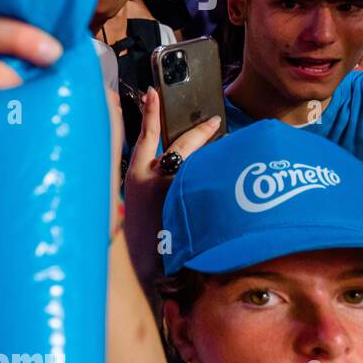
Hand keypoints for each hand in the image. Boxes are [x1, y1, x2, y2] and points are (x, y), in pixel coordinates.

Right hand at [123, 87, 222, 290]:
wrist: (146, 269)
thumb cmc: (138, 239)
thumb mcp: (132, 205)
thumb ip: (146, 184)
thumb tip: (166, 168)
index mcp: (134, 176)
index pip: (143, 135)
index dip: (149, 112)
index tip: (153, 92)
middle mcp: (155, 178)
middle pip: (181, 144)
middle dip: (200, 132)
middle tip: (214, 121)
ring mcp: (177, 188)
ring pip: (201, 165)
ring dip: (213, 165)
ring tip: (227, 164)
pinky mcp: (196, 201)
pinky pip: (212, 183)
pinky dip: (220, 184)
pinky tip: (230, 191)